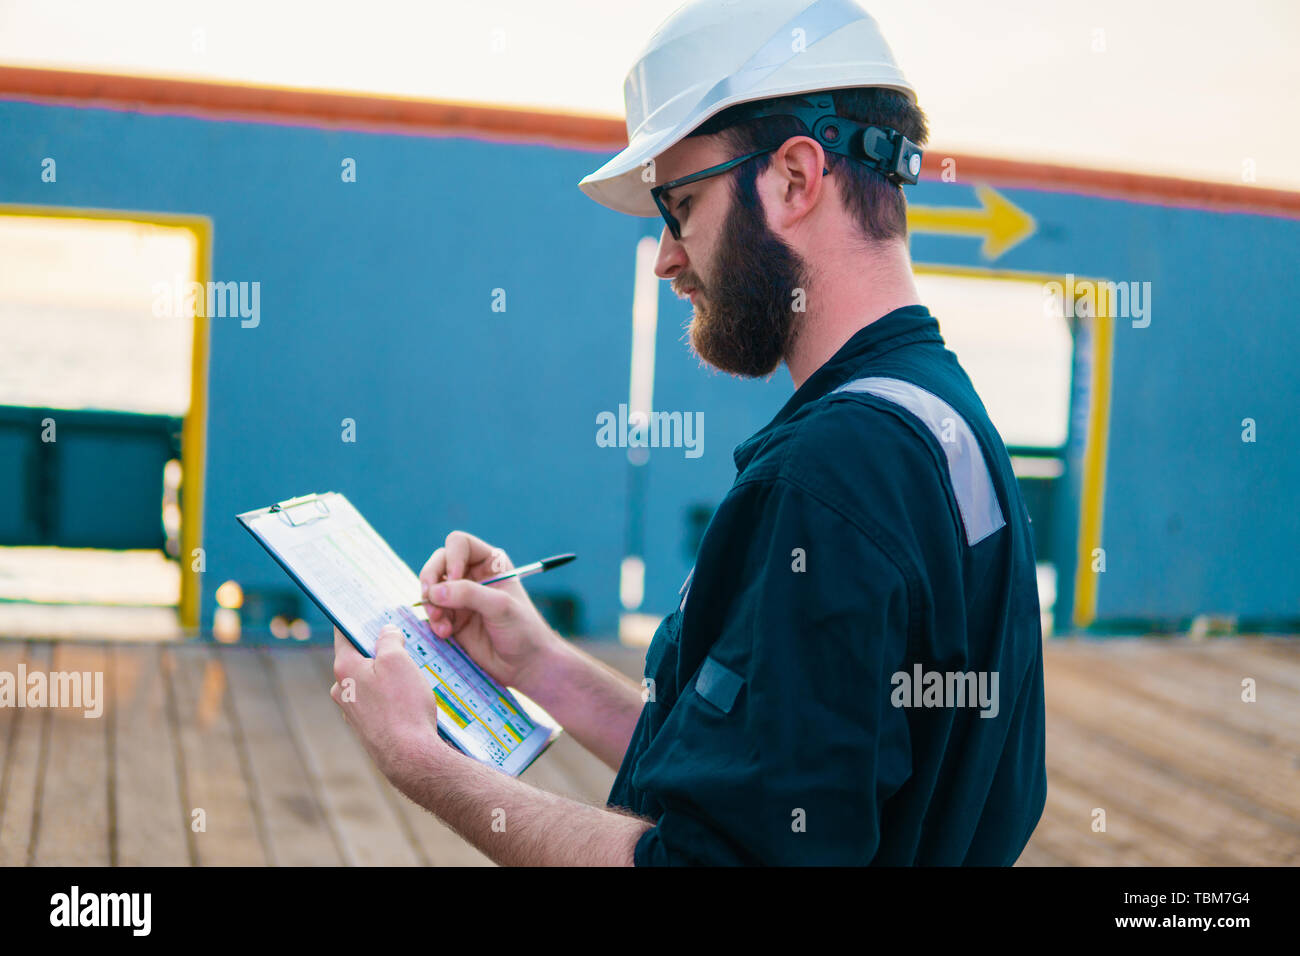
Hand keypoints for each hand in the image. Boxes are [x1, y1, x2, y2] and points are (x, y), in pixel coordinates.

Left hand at [331, 624, 442, 782]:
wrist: (410, 757)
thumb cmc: (403, 706)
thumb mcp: (399, 660)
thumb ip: (389, 640)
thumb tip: (386, 633)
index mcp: (344, 668)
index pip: (344, 633)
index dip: (356, 618)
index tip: (364, 607)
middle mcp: (342, 690)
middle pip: (360, 657)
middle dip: (380, 649)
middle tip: (404, 643)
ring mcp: (353, 711)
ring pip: (371, 680)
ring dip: (389, 674)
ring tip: (414, 675)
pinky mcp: (368, 727)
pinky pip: (379, 701)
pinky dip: (392, 695)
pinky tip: (412, 699)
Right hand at [419, 530, 561, 690]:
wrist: (525, 666)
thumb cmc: (523, 631)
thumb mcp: (500, 606)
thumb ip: (468, 594)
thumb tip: (434, 591)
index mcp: (490, 562)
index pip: (459, 544)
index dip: (450, 558)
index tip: (453, 579)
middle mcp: (473, 575)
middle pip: (438, 562)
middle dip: (431, 579)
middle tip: (431, 599)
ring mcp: (461, 597)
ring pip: (431, 588)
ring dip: (431, 604)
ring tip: (441, 623)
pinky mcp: (453, 619)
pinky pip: (432, 612)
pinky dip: (434, 621)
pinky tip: (445, 633)